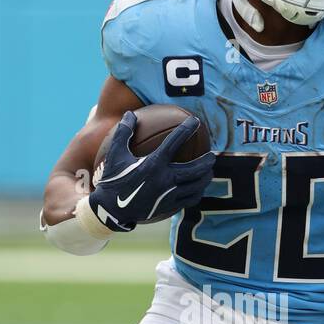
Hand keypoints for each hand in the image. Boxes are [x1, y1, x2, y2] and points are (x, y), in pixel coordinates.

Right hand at [88, 111, 215, 230]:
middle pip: (195, 169)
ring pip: (196, 186)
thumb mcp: (115, 154)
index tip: (195, 121)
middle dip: (206, 161)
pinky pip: (190, 200)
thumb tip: (130, 114)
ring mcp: (168, 195)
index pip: (175, 142)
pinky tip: (198, 189)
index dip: (187, 129)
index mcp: (153, 164)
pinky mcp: (169, 206)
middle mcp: (164, 179)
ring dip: (205, 178)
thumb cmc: (113, 179)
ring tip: (209, 172)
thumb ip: (124, 133)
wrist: (111, 209)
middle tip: (212, 156)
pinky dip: (197, 193)